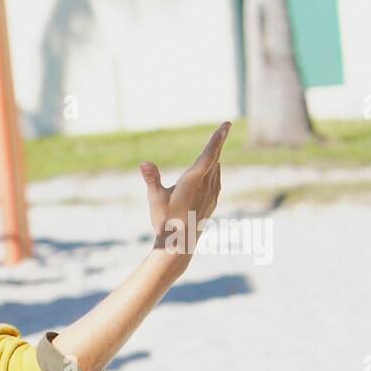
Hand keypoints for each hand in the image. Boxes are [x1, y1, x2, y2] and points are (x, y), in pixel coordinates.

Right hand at [140, 122, 228, 256]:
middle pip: (215, 158)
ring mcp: (212, 194)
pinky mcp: (212, 202)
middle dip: (218, 142)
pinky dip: (215, 170)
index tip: (226, 125)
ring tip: (216, 146)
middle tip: (225, 127)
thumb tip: (144, 164)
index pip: (209, 155)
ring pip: (217, 169)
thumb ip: (151, 179)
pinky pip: (217, 180)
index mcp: (193, 181)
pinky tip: (214, 169)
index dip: (217, 138)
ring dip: (216, 156)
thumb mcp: (155, 199)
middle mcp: (206, 186)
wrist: (179, 245)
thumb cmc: (165, 222)